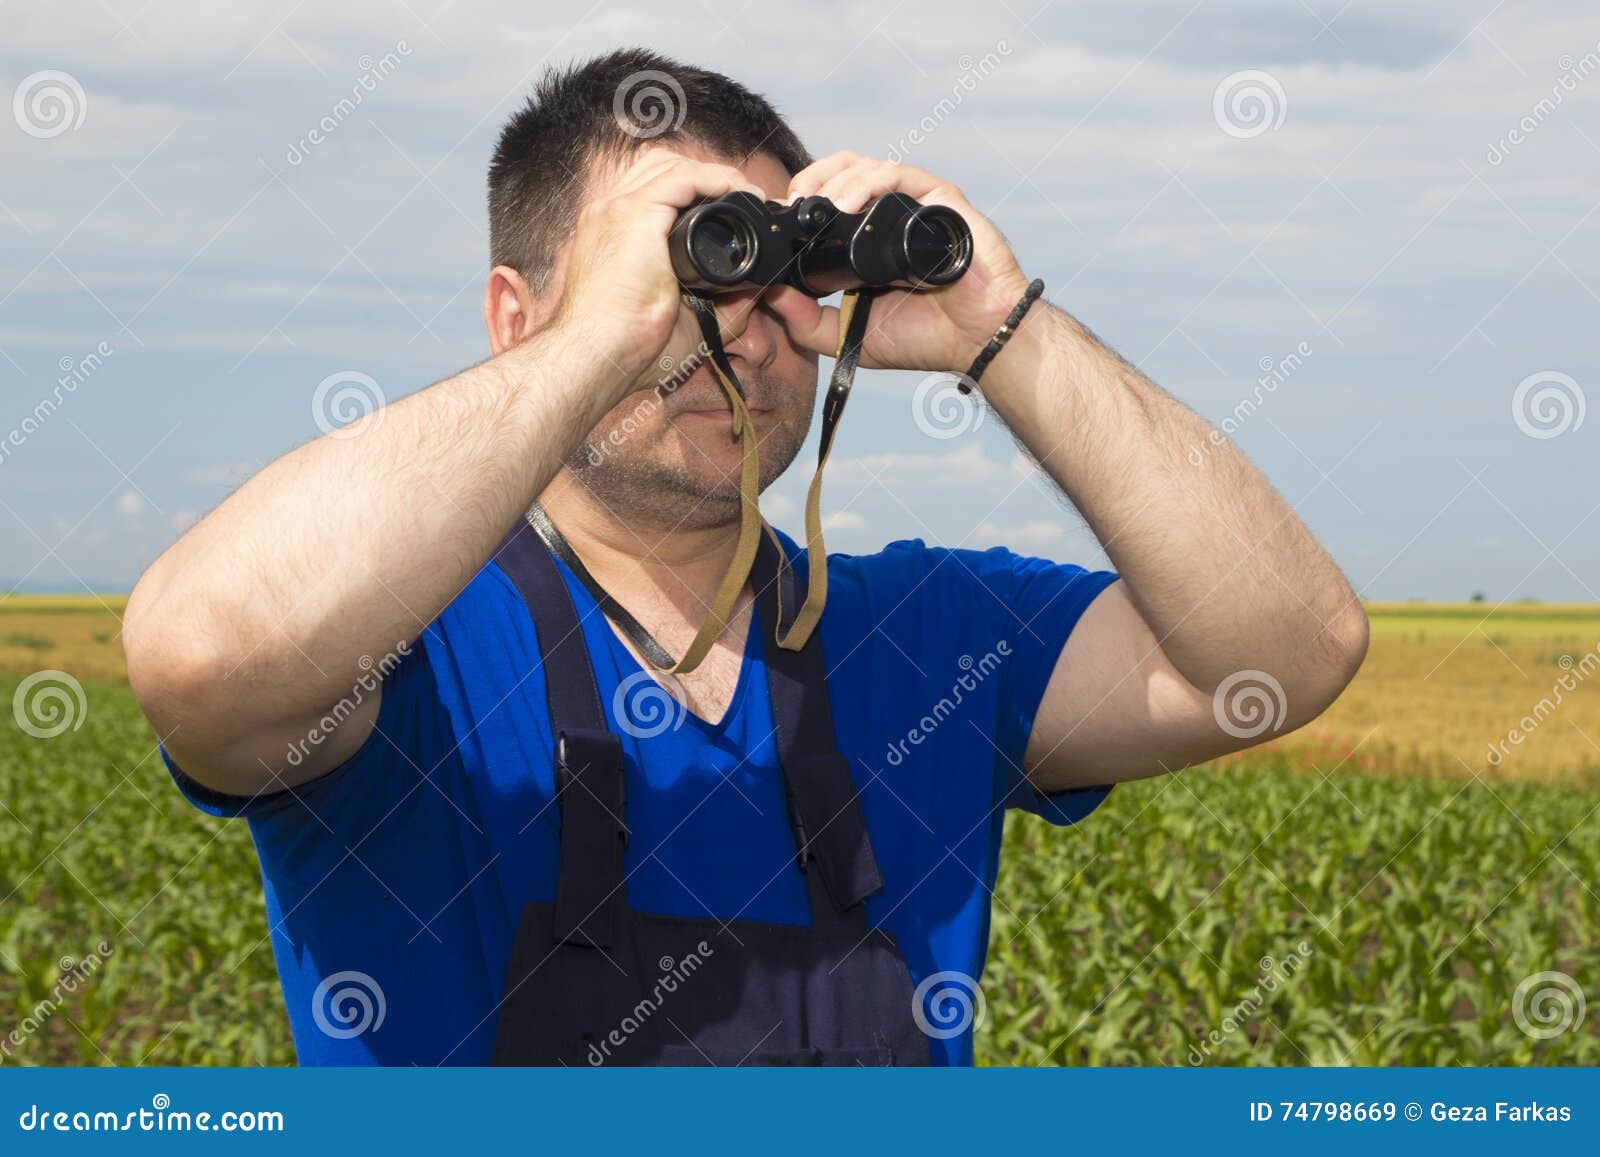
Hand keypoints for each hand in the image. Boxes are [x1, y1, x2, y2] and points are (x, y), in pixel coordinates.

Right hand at [551, 148, 768, 399]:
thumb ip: (718, 307)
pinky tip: (738, 191)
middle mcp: (609, 215)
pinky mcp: (633, 214)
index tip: (728, 209)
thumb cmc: (625, 349)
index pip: (650, 192)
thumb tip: (755, 292)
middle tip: (742, 198)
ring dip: (712, 174)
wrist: (596, 356)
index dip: (692, 193)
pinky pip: (682, 178)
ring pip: (671, 166)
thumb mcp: (682, 324)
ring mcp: (617, 210)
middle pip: (659, 169)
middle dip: (703, 176)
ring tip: (746, 193)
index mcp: (612, 237)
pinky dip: (715, 179)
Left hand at [764, 151, 1030, 374]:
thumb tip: (769, 296)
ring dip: (833, 179)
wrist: (977, 341)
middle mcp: (894, 212)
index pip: (832, 196)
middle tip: (789, 204)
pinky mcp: (941, 199)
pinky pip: (899, 176)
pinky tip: (844, 203)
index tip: (775, 218)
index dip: (802, 199)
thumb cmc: (924, 336)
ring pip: (867, 167)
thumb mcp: (849, 335)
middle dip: (811, 179)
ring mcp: (918, 203)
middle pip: (844, 170)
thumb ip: (808, 323)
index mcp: (872, 235)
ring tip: (811, 203)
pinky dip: (867, 183)